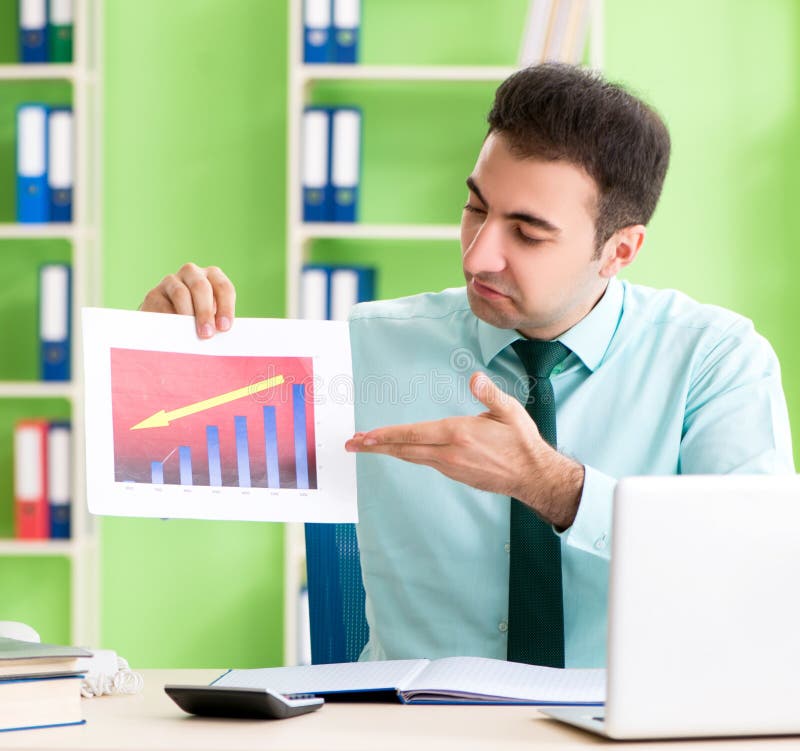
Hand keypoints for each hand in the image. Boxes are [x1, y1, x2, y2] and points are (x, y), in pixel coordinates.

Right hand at [138, 263, 235, 338]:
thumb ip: (217, 321)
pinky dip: (169, 319)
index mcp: (212, 276)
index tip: (224, 327)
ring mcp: (171, 281)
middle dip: (205, 311)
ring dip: (187, 314)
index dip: (226, 307)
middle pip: (200, 287)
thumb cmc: (198, 320)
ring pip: (180, 293)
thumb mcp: (212, 317)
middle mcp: (192, 273)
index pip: (223, 287)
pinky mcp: (154, 294)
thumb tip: (218, 331)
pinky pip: (162, 305)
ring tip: (190, 334)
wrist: (168, 321)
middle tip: (207, 334)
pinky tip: (173, 331)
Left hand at [345, 372, 583, 527]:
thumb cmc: (521, 442)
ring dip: (389, 451)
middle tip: (352, 444)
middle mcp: (449, 453)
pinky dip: (408, 455)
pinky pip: (425, 462)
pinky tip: (401, 451)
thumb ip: (490, 394)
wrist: (533, 476)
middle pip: (404, 449)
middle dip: (376, 446)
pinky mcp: (456, 474)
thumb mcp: (510, 412)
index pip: (413, 434)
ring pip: (412, 457)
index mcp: (459, 434)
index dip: (387, 435)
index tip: (365, 435)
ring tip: (368, 446)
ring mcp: (451, 466)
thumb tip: (475, 377)